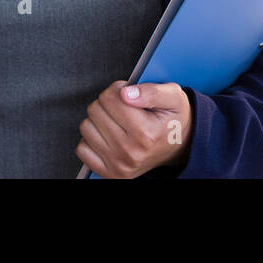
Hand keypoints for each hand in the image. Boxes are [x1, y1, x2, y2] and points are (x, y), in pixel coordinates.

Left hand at [76, 81, 192, 178]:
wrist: (179, 146)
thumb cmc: (173, 120)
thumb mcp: (173, 97)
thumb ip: (151, 91)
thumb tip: (125, 93)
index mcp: (146, 133)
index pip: (111, 98)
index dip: (119, 89)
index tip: (129, 93)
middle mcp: (131, 152)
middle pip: (95, 110)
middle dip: (108, 102)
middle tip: (124, 107)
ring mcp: (118, 165)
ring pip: (86, 127)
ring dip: (99, 119)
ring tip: (117, 120)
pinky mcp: (110, 173)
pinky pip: (82, 148)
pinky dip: (92, 139)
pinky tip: (109, 135)